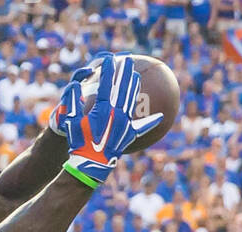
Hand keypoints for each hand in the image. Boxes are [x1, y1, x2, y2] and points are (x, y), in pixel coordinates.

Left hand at [57, 54, 162, 187]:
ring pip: (103, 90)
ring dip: (105, 73)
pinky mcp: (83, 121)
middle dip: (121, 70)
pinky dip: (80, 92)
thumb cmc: (111, 150)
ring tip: (107, 60)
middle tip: (122, 57)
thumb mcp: (130, 136)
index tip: (132, 68)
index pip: (129, 93)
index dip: (131, 80)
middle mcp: (113, 114)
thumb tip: (162, 118)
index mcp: (123, 116)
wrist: (92, 164)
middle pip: (118, 87)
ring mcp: (98, 117)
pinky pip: (81, 103)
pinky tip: (82, 79)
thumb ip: (145, 125)